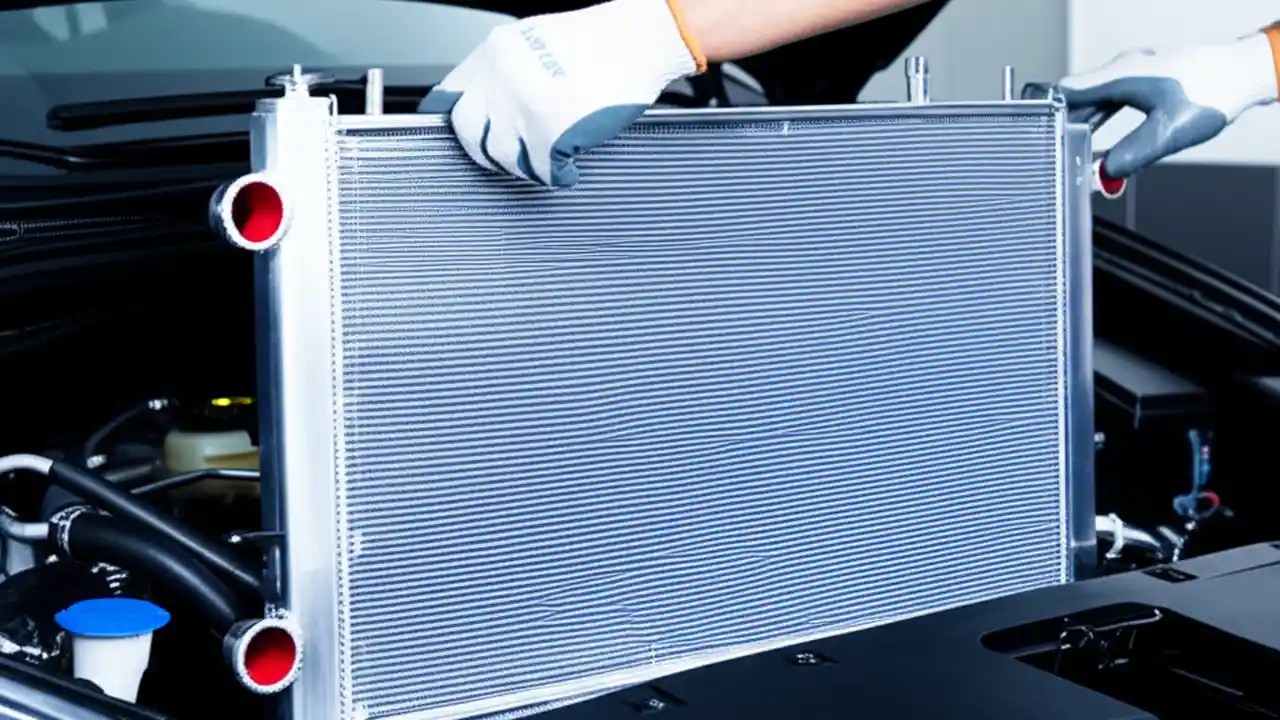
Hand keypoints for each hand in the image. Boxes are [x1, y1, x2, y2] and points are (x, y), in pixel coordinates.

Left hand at [420, 0, 702, 187]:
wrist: (641, 39)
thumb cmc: (602, 40)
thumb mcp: (537, 42)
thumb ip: (507, 71)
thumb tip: (491, 107)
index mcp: (494, 52)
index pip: (449, 97)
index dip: (461, 124)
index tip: (470, 139)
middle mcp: (501, 77)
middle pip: (469, 133)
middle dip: (489, 153)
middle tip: (512, 157)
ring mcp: (522, 106)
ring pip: (503, 156)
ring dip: (525, 166)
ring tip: (548, 159)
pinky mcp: (549, 132)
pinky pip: (541, 169)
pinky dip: (557, 175)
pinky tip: (570, 167)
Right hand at [1058, 31, 1278, 177]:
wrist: (1246, 72)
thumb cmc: (1215, 93)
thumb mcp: (1170, 132)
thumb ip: (1131, 155)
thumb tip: (1102, 174)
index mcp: (1121, 74)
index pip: (1065, 90)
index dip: (1046, 113)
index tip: (1033, 133)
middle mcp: (1123, 68)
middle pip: (1076, 96)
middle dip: (1062, 124)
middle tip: (1052, 151)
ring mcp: (1134, 70)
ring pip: (1094, 98)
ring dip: (1082, 122)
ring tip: (1071, 147)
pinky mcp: (1145, 77)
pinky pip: (1110, 97)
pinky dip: (1099, 116)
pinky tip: (1098, 134)